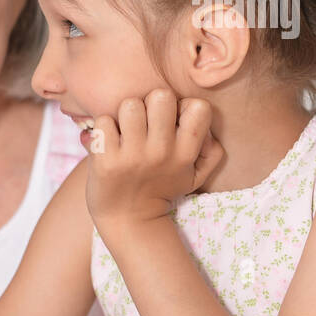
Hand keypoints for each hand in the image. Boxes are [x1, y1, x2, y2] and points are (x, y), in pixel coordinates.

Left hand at [85, 89, 223, 231]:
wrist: (128, 218)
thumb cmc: (162, 188)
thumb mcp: (196, 175)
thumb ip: (212, 150)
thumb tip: (204, 124)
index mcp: (185, 153)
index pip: (198, 107)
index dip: (183, 106)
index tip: (172, 120)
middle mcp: (160, 152)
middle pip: (160, 96)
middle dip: (151, 103)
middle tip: (144, 121)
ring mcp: (132, 155)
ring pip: (129, 104)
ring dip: (125, 113)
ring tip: (125, 129)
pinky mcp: (106, 159)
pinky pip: (103, 122)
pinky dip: (103, 127)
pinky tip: (108, 140)